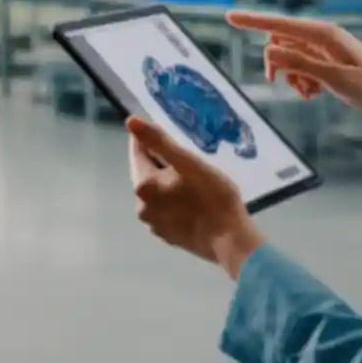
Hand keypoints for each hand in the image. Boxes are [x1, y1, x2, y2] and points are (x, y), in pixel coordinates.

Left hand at [127, 117, 264, 279]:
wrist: (231, 241)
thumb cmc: (213, 197)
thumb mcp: (189, 163)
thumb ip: (159, 142)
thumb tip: (130, 121)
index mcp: (143, 186)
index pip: (138, 152)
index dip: (150, 139)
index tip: (168, 133)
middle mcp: (142, 206)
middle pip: (146, 173)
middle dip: (162, 162)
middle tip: (187, 159)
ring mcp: (154, 224)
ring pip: (157, 192)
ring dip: (168, 182)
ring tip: (193, 179)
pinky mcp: (167, 236)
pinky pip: (165, 209)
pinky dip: (174, 200)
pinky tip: (194, 200)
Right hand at [226, 10, 361, 147]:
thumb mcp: (337, 80)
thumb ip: (302, 65)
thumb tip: (269, 49)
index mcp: (326, 35)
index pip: (280, 25)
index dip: (253, 21)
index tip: (228, 16)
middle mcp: (325, 39)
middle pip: (281, 41)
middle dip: (276, 63)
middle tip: (283, 85)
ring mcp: (328, 52)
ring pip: (291, 58)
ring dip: (291, 76)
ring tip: (309, 93)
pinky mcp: (332, 66)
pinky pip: (304, 69)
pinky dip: (302, 82)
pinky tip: (314, 94)